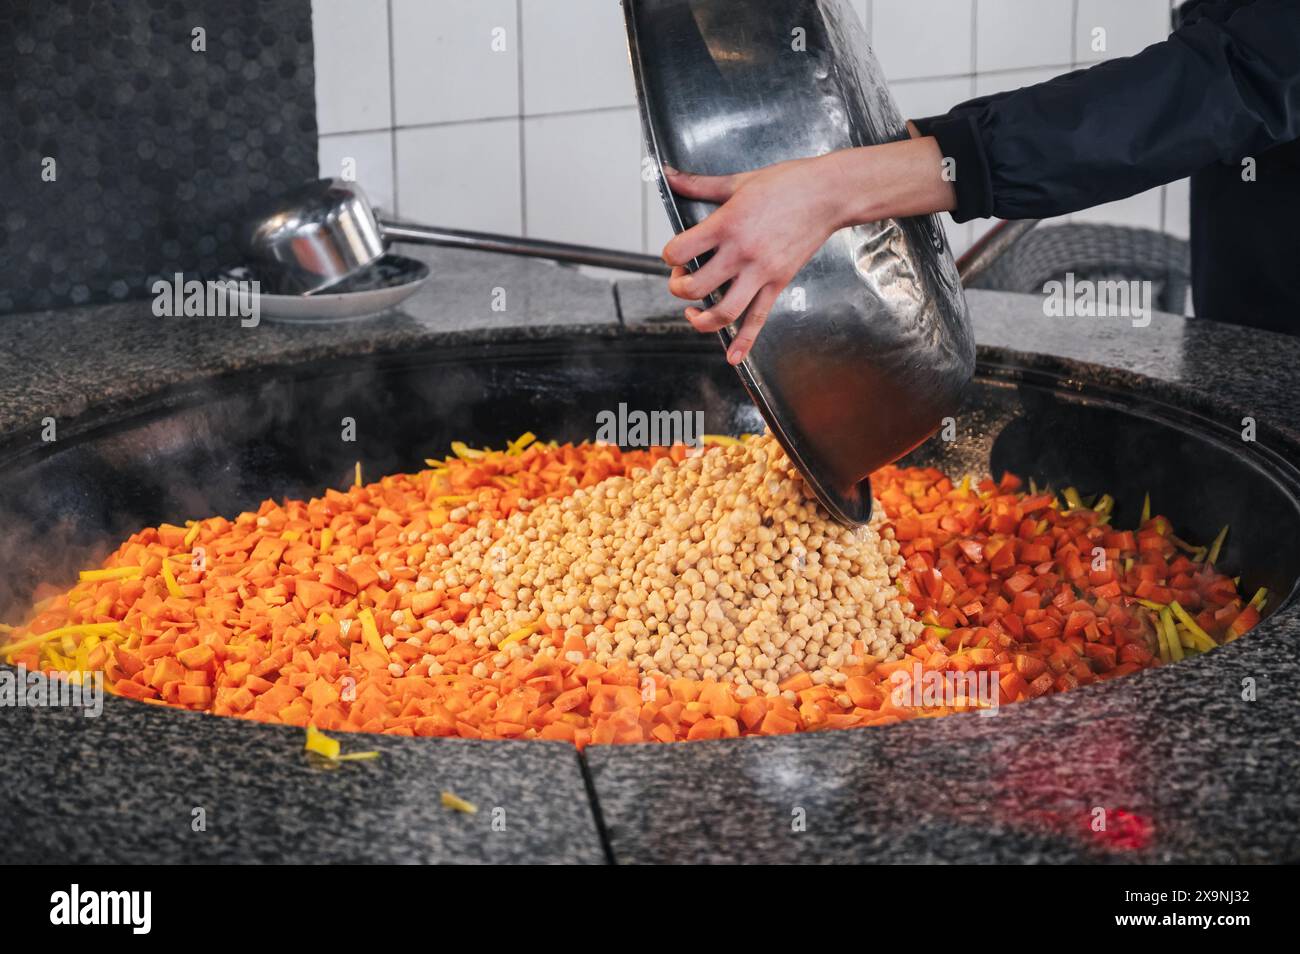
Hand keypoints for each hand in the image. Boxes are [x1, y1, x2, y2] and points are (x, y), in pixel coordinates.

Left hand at [662, 156, 846, 364]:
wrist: (828, 195)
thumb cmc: (787, 184)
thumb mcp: (738, 181)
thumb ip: (700, 184)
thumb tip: (670, 176)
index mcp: (727, 225)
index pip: (679, 252)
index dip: (669, 256)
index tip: (674, 254)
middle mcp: (741, 253)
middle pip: (695, 287)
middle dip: (679, 288)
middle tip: (682, 279)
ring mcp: (761, 272)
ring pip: (723, 312)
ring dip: (701, 320)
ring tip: (694, 313)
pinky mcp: (778, 283)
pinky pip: (758, 319)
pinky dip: (744, 342)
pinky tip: (733, 356)